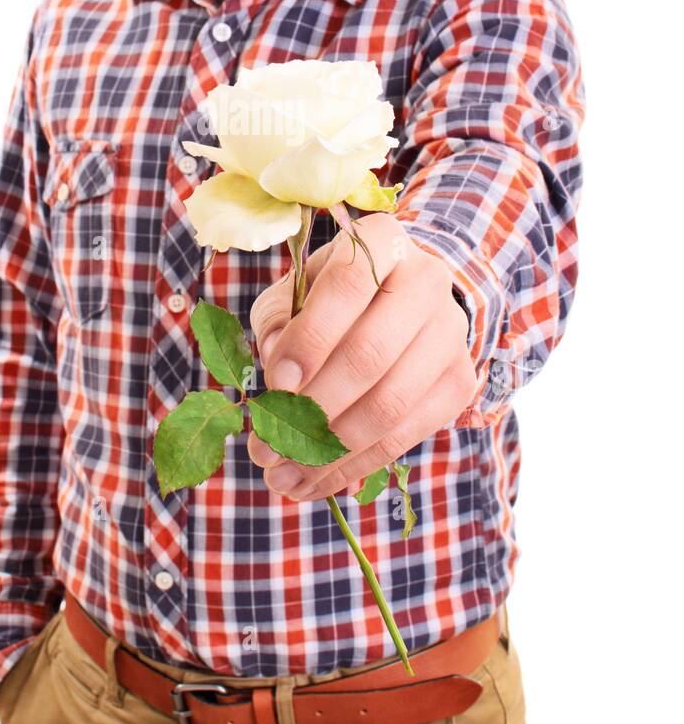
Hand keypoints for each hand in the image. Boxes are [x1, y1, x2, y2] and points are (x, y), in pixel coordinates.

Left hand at [248, 213, 475, 500]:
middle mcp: (427, 282)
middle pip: (370, 355)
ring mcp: (449, 335)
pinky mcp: (458, 383)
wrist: (405, 297)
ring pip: (389, 405)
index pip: (349, 286)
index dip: (310, 337)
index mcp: (383, 242)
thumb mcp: (299, 289)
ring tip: (281, 475)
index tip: (275, 382)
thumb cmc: (335, 293)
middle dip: (312, 408)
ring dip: (328, 450)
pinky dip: (354, 466)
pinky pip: (405, 435)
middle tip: (265, 444)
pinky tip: (314, 481)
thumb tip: (274, 369)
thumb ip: (279, 320)